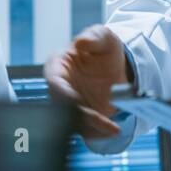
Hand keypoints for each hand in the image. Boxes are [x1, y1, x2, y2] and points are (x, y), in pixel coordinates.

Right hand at [43, 24, 133, 138]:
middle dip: (82, 117)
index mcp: (57, 67)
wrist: (116, 66)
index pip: (54, 83)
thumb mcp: (103, 37)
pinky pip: (85, 130)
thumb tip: (80, 42)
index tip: (78, 102)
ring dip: (92, 129)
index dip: (65, 95)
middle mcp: (59, 89)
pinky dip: (97, 133)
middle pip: (62, 109)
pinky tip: (111, 131)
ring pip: (73, 123)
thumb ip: (93, 37)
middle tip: (103, 122)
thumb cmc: (103, 48)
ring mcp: (69, 106)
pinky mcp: (81, 118)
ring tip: (112, 129)